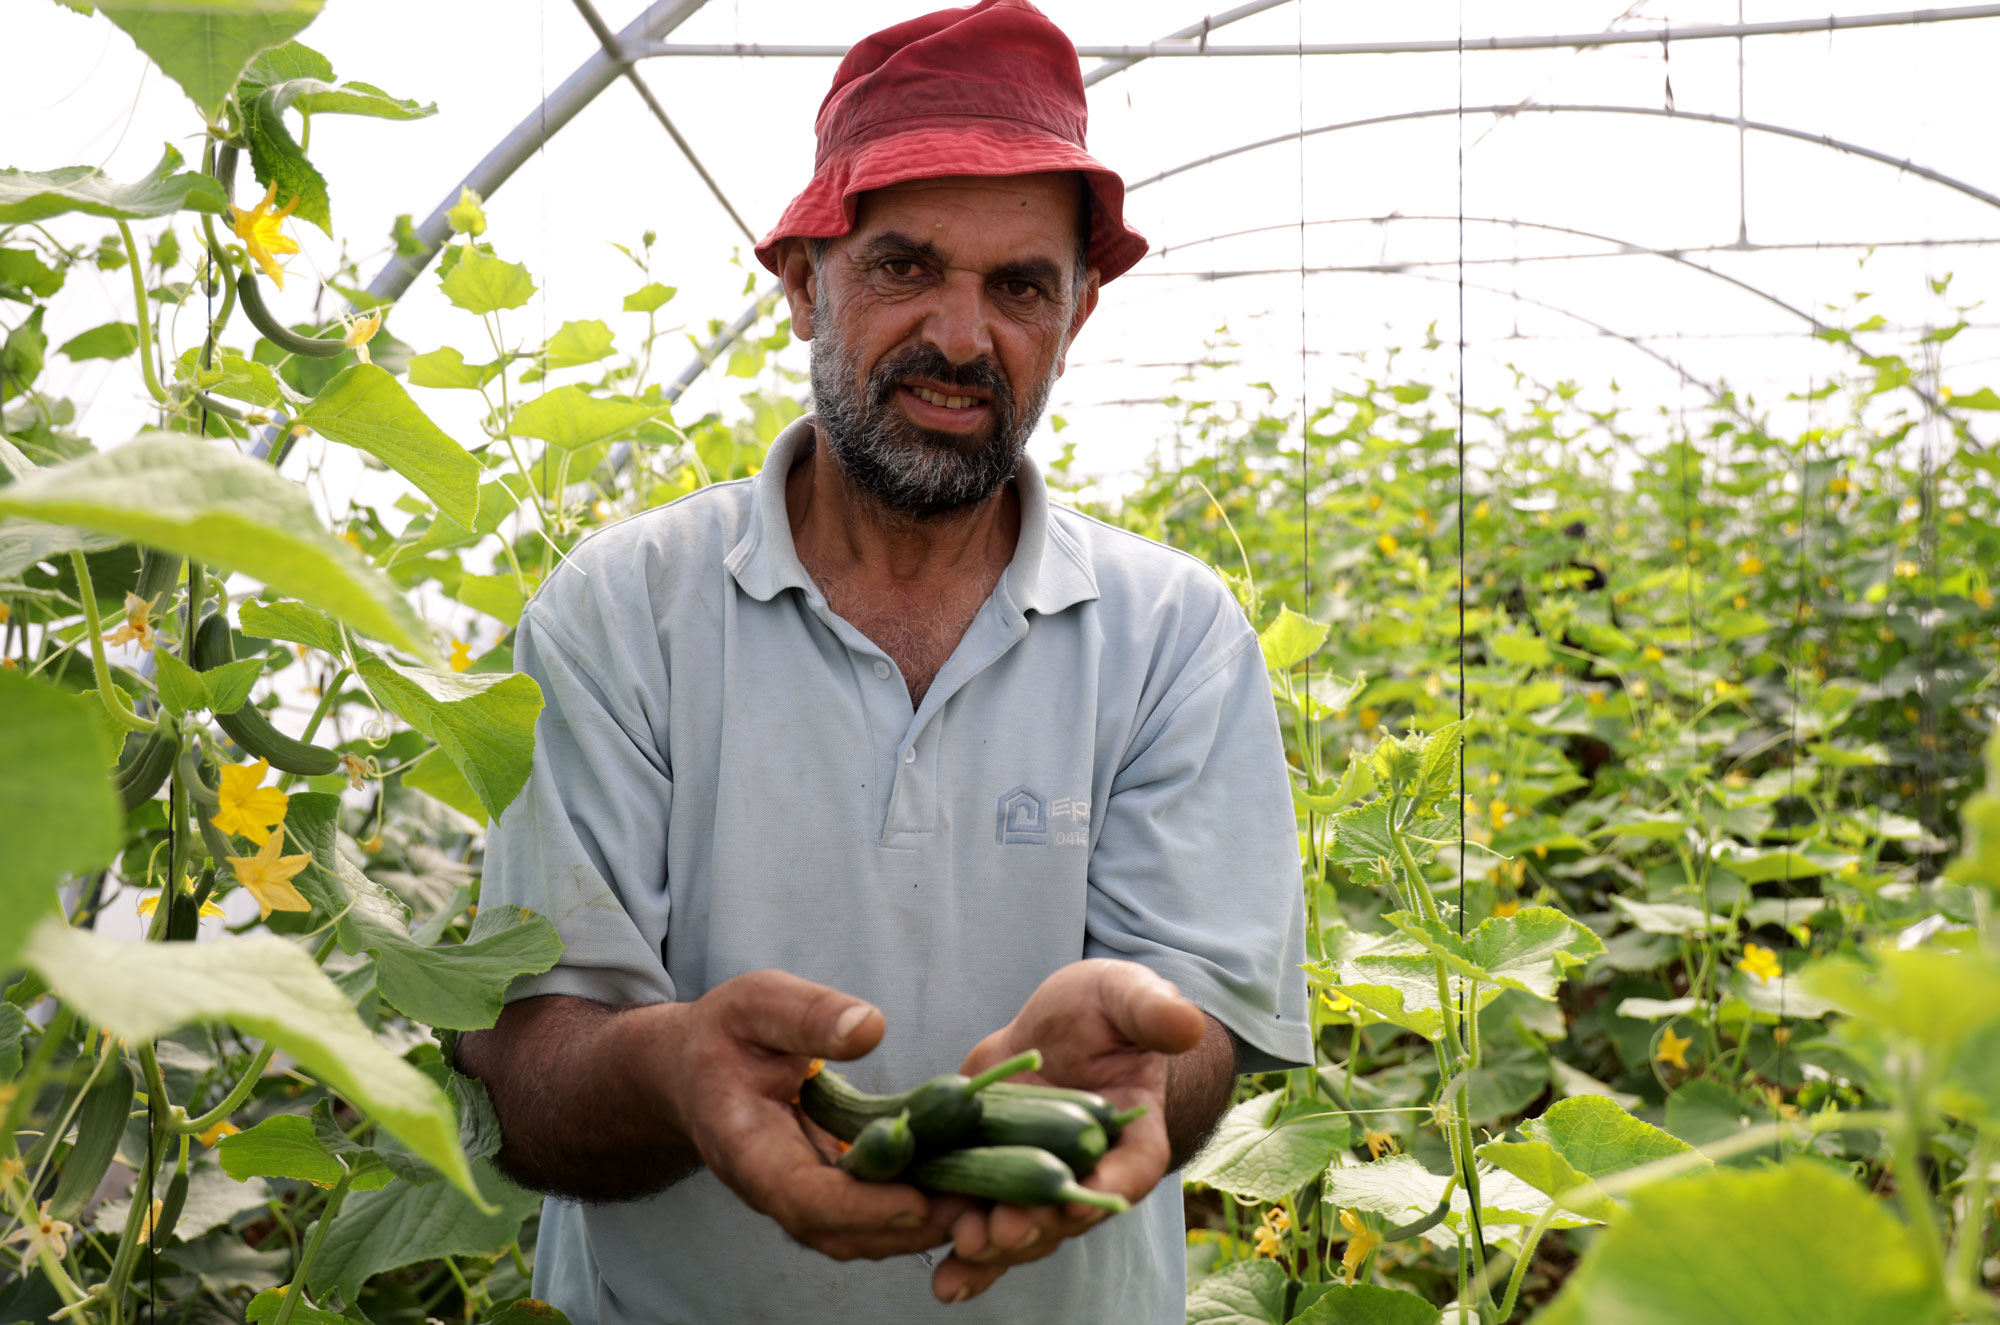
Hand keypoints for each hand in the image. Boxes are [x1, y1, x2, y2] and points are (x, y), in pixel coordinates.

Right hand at [657, 969, 968, 1260]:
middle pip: (838, 1232)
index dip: (859, 1206)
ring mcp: (802, 1195)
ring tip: (983, 1204)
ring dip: (919, 1229)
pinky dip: (917, 1212)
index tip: (916, 1201)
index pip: (800, 1195)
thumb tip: (870, 1028)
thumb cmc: (726, 1034)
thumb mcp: (757, 1004)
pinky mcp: (828, 1190)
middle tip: (975, 1210)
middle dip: (905, 1230)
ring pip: (859, 1236)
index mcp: (747, 1147)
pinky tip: (966, 1189)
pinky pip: (871, 1215)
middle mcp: (773, 1187)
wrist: (697, 1070)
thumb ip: (807, 1014)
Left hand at [931, 960, 1206, 1302]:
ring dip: (994, 1248)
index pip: (1130, 1170)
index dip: (1107, 1188)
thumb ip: (1153, 1010)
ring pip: (1021, 1229)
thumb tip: (1186, 1022)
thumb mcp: (1126, 996)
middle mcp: (1088, 1174)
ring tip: (965, 1247)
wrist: (1060, 1028)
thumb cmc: (1107, 1011)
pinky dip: (964, 1256)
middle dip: (1034, 1227)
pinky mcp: (994, 1177)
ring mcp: (1037, 1181)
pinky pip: (982, 1222)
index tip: (1078, 1199)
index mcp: (1133, 1137)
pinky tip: (943, 1280)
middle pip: (1067, 1215)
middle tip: (1002, 1231)